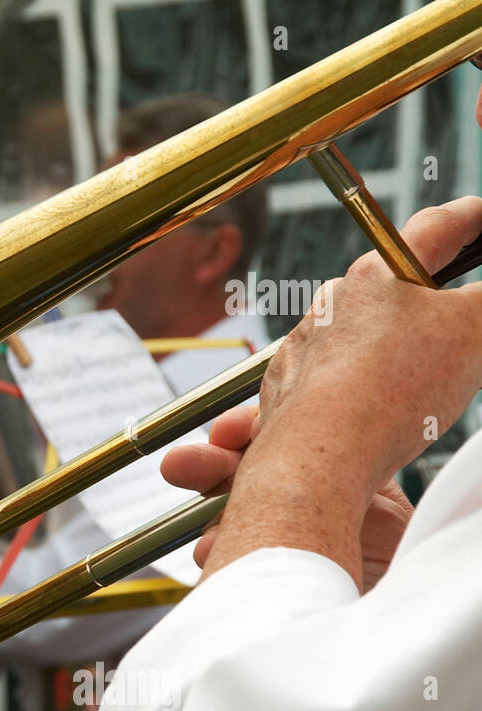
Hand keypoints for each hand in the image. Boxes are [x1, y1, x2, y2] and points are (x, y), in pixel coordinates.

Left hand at [168, 196, 481, 588]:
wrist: (320, 454)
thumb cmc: (390, 389)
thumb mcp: (473, 331)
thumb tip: (476, 301)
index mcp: (376, 274)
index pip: (434, 228)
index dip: (467, 217)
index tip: (476, 215)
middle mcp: (332, 304)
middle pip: (391, 285)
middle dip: (427, 295)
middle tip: (457, 309)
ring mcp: (305, 346)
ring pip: (361, 333)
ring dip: (392, 346)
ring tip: (420, 378)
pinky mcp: (290, 389)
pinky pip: (335, 376)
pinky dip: (361, 386)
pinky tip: (379, 409)